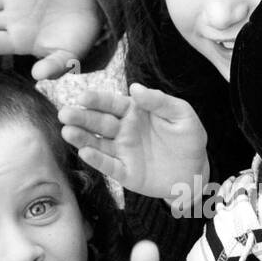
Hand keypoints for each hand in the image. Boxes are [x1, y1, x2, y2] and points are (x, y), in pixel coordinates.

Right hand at [58, 84, 208, 200]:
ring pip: (98, 143)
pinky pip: (109, 166)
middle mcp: (124, 130)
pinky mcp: (126, 173)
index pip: (112, 103)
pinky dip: (97, 160)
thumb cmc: (189, 138)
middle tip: (65, 113)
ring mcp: (123, 152)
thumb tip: (135, 87)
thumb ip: (160, 101)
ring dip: (81, 138)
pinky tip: (85, 152)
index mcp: (135, 112)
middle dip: (81, 117)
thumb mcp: (182, 114)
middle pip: (99, 122)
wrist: (196, 170)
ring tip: (67, 132)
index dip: (97, 100)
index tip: (83, 97)